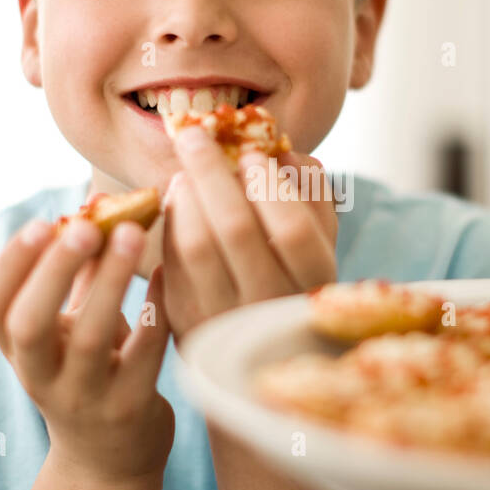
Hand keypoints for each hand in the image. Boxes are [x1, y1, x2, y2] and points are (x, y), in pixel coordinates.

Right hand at [0, 216, 174, 481]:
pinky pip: (144, 355)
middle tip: (85, 226)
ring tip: (134, 234)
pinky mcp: (130, 409)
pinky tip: (169, 274)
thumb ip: (80, 272)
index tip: (41, 224)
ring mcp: (85, 397)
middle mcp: (42, 377)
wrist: (110, 463)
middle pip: (28, 324)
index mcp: (20, 351)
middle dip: (53, 271)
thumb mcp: (72, 327)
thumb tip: (94, 202)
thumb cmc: (91, 374)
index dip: (9, 265)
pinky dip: (156, 311)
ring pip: (88, 339)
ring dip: (110, 282)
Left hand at [162, 130, 337, 341]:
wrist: (260, 357)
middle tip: (193, 133)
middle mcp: (268, 307)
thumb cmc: (294, 278)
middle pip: (236, 229)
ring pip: (196, 245)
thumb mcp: (320, 241)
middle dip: (211, 171)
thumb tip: (282, 150)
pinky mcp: (185, 323)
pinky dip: (170, 224)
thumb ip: (311, 193)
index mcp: (312, 285)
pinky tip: (177, 201)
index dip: (269, 186)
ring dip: (186, 196)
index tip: (252, 153)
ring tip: (184, 171)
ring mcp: (224, 320)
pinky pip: (170, 262)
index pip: (292, 231)